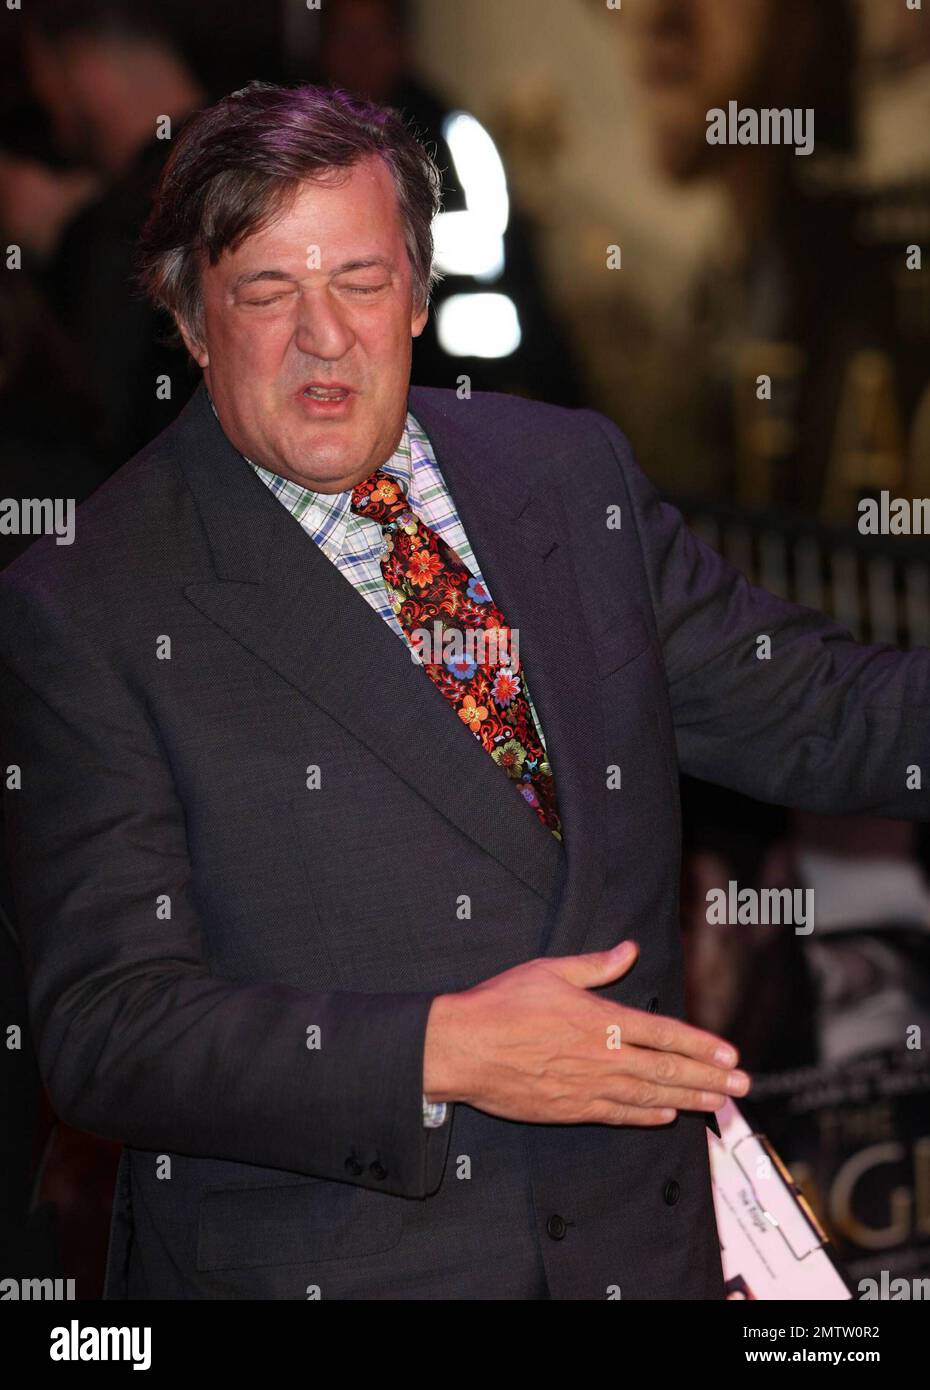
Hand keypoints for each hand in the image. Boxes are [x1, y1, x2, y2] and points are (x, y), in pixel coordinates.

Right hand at [423, 939, 750, 1125]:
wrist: (462, 1048)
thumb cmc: (501, 1004)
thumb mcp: (549, 971)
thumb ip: (595, 965)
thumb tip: (628, 950)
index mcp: (601, 1019)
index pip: (664, 1034)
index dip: (700, 1045)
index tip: (729, 1054)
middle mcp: (602, 1056)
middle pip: (667, 1070)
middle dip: (708, 1078)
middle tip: (740, 1087)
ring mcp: (588, 1087)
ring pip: (649, 1097)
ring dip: (687, 1101)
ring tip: (717, 1105)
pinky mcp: (570, 1108)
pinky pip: (618, 1115)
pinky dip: (646, 1117)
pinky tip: (666, 1116)